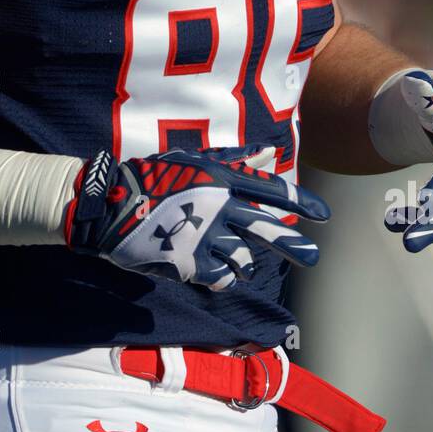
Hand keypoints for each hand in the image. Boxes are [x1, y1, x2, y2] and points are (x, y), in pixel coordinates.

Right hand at [65, 144, 329, 290]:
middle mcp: (217, 206)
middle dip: (293, 245)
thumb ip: (234, 159)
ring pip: (244, 258)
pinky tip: (218, 274)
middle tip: (313, 257)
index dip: (300, 202)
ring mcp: (203, 236)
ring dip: (245, 263)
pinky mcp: (188, 262)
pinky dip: (225, 278)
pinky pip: (221, 278)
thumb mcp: (193, 160)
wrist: (109, 204)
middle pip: (266, 228)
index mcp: (219, 177)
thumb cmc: (152, 177)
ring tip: (239, 263)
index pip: (269, 189)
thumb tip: (270, 153)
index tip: (323, 215)